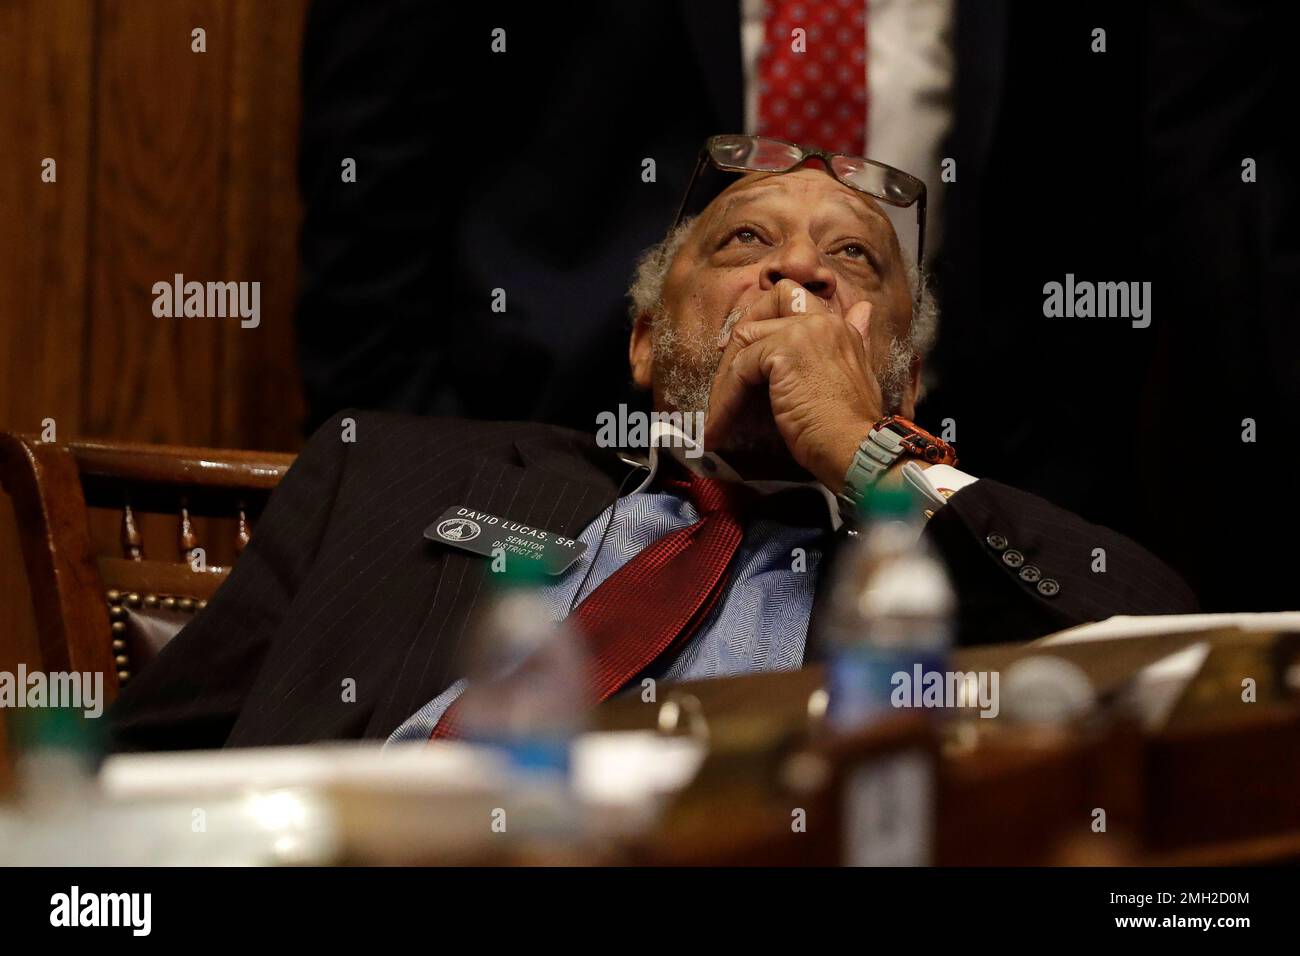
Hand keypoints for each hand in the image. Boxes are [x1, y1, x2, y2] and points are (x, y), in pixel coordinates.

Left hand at [703, 278, 884, 489]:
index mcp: (840, 327)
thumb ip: (855, 341)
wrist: (857, 449)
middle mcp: (823, 321)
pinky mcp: (782, 352)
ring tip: (718, 415)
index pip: (794, 299)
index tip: (747, 351)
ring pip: (746, 339)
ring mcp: (803, 333)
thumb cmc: (852, 429)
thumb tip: (863, 309)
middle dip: (742, 335)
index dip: (765, 319)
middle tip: (726, 373)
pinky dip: (724, 399)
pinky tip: (718, 427)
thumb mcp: (858, 376)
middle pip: (767, 305)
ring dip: (726, 377)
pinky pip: (738, 369)